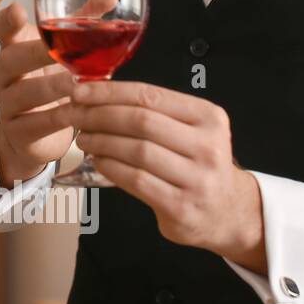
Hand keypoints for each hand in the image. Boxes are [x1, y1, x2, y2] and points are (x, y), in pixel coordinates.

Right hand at [0, 0, 121, 185]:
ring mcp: (8, 104)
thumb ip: (84, 21)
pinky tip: (81, 113)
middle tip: (61, 52)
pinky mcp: (19, 132)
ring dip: (52, 88)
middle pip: (11, 59)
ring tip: (76, 84)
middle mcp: (5, 75)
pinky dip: (61, 119)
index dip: (7, 20)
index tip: (18, 11)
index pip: (2, 29)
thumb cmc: (49, 82)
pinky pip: (38, 124)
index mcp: (13, 49)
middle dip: (36, 54)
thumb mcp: (62, 51)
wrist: (29, 137)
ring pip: (25, 93)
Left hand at [69, 80, 265, 271]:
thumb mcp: (190, 130)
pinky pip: (136, 180)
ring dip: (101, 141)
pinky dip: (110, 167)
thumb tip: (98, 92)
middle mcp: (208, 146)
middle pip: (141, 121)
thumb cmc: (197, 163)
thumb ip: (154, 112)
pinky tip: (98, 160)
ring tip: (84, 138)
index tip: (80, 91)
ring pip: (137, 150)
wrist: (228, 212)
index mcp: (208, 118)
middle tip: (75, 115)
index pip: (150, 96)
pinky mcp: (182, 206)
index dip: (109, 92)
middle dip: (100, 115)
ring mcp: (198, 179)